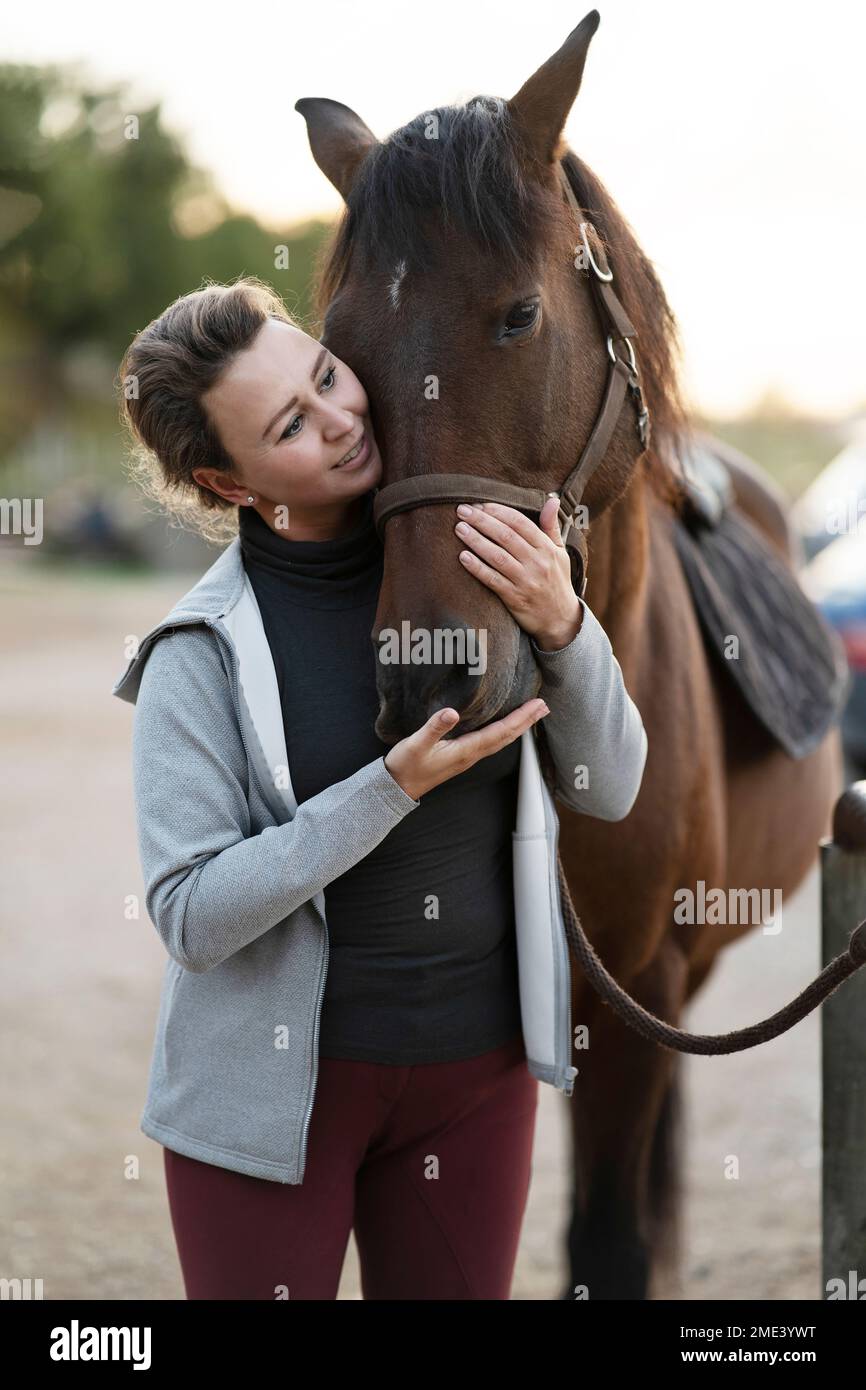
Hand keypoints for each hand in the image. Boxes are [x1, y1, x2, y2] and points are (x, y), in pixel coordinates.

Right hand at [384, 698, 549, 800]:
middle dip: (526, 722)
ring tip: (532, 715)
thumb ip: (434, 728)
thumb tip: (451, 712)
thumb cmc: (406, 765)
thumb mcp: (416, 744)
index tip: (537, 705)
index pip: (500, 732)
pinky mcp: (461, 756)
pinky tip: (504, 726)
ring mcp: (467, 757)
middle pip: (506, 737)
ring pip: (500, 740)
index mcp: (466, 751)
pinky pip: (490, 742)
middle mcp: (471, 755)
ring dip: (518, 727)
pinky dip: (504, 732)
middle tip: (544, 706)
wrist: (397, 787)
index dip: (520, 718)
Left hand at [453, 496, 582, 649]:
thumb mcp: (560, 552)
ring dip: (476, 540)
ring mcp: (526, 581)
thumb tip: (551, 499)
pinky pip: (492, 580)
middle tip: (462, 510)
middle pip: (505, 536)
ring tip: (459, 528)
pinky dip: (477, 568)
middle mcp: (537, 563)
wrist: (560, 620)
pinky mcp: (514, 598)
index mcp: (547, 548)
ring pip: (497, 556)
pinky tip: (463, 557)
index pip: (520, 523)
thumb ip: (551, 526)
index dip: (498, 511)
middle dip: (482, 521)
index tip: (481, 504)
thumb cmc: (557, 581)